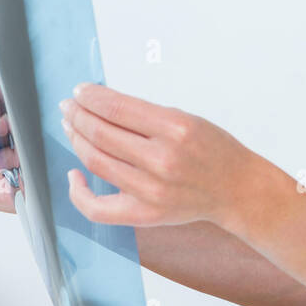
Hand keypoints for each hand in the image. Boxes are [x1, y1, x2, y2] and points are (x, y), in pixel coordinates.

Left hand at [62, 83, 248, 227]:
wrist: (236, 189)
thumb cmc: (214, 151)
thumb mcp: (188, 119)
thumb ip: (146, 115)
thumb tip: (101, 104)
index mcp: (176, 128)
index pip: (116, 108)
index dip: (91, 97)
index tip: (80, 91)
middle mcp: (162, 160)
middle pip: (101, 133)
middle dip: (78, 115)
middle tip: (69, 106)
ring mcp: (152, 190)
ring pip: (96, 162)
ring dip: (76, 141)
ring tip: (71, 128)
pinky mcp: (145, 214)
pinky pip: (98, 208)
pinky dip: (78, 192)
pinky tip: (73, 174)